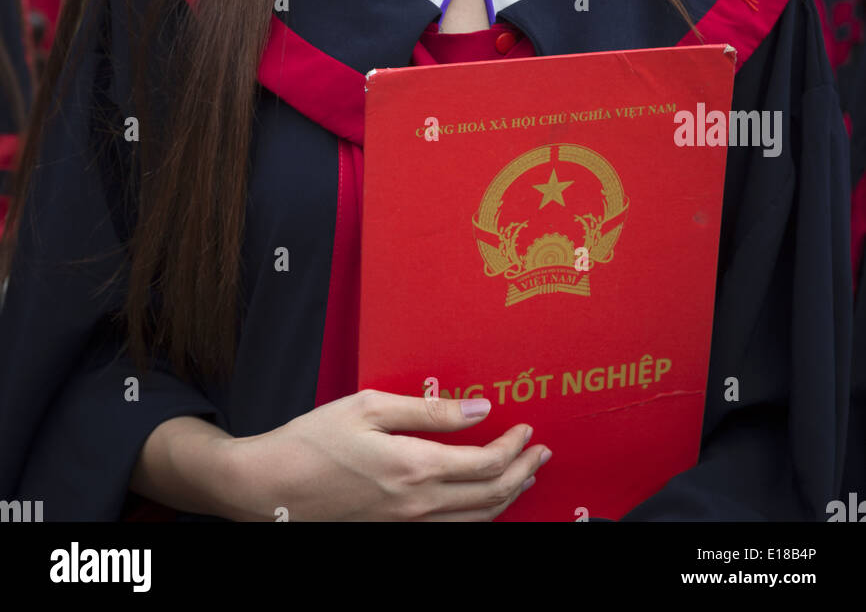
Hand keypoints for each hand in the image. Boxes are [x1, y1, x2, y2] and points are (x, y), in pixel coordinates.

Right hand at [224, 389, 551, 521]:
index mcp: (414, 468)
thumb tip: (479, 408)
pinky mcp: (393, 531)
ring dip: (508, 497)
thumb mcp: (370, 407)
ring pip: (476, 520)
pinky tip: (482, 499)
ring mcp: (406, 525)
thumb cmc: (314, 441)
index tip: (527, 428)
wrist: (270, 488)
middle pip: (491, 497)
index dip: (515, 446)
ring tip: (524, 476)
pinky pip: (451, 529)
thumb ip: (430, 410)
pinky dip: (478, 514)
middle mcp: (417, 505)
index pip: (486, 464)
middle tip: (541, 453)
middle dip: (523, 473)